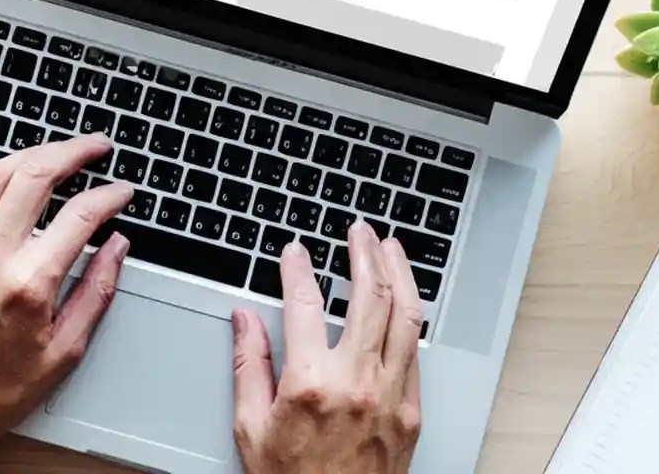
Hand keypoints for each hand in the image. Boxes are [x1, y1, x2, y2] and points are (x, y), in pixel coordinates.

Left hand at [0, 135, 132, 473]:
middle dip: (73, 151)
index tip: (124, 192)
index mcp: (29, 282)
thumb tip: (116, 249)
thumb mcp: (65, 352)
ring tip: (54, 148)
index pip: (80, 216)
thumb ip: (96, 292)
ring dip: (28, 152)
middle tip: (97, 146)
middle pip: (36, 176)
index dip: (110, 196)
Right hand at [231, 222, 422, 473]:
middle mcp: (356, 383)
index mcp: (310, 384)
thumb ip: (248, 365)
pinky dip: (410, 317)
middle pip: (369, 296)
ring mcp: (391, 396)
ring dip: (399, 274)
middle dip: (364, 253)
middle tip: (358, 232)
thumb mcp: (250, 427)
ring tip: (391, 249)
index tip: (294, 253)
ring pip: (405, 316)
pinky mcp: (412, 412)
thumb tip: (243, 320)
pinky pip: (415, 351)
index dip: (298, 269)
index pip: (305, 304)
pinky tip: (403, 301)